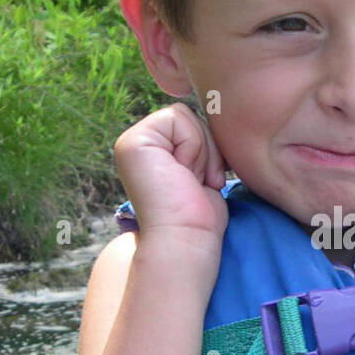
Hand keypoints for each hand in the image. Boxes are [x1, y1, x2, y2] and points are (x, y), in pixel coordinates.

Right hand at [113, 103, 228, 242]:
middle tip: (199, 182)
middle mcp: (139, 144)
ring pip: (186, 115)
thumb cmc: (201, 216)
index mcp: (153, 151)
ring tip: (192, 181)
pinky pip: (178, 117)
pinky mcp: (132, 142)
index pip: (192, 121)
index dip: (210, 149)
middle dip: (208, 149)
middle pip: (190, 115)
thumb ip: (200, 145)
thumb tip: (222, 118)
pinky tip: (185, 175)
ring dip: (202, 150)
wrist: (188, 239)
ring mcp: (131, 142)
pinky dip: (193, 146)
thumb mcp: (204, 170)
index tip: (206, 182)